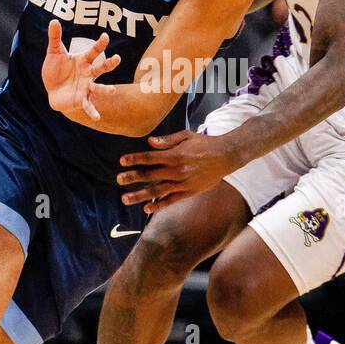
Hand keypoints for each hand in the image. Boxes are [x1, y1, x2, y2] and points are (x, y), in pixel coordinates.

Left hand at [42, 19, 120, 121]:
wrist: (52, 90)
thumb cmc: (56, 70)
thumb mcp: (54, 52)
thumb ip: (55, 37)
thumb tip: (53, 20)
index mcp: (83, 61)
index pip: (93, 51)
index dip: (100, 44)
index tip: (105, 36)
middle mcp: (88, 74)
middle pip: (101, 68)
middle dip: (109, 64)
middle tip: (118, 58)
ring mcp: (86, 87)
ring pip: (98, 87)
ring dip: (106, 90)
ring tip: (113, 91)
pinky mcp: (81, 99)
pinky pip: (88, 106)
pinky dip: (92, 112)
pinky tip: (97, 117)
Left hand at [118, 130, 235, 213]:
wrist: (226, 156)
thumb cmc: (204, 144)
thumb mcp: (186, 135)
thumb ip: (167, 140)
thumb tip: (149, 142)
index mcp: (175, 154)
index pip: (150, 157)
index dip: (135, 159)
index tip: (122, 161)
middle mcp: (177, 170)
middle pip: (150, 175)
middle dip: (133, 177)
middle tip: (118, 179)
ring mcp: (183, 182)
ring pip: (158, 190)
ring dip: (140, 195)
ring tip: (125, 198)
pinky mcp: (189, 191)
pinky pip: (171, 200)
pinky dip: (159, 204)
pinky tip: (147, 208)